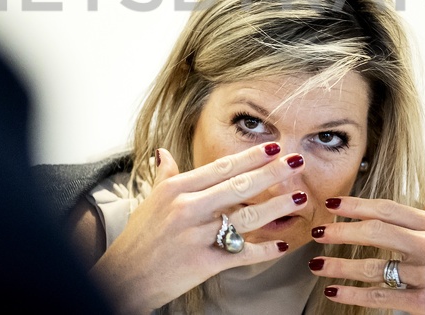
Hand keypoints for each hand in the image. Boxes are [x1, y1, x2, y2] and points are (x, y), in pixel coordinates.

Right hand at [90, 143, 309, 314]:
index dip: (249, 157)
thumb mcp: (149, 201)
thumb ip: (164, 176)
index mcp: (175, 190)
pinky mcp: (204, 263)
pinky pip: (242, 254)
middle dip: (271, 173)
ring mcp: (196, 236)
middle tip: (296, 161)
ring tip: (300, 198)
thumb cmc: (138, 238)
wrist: (125, 277)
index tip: (273, 146)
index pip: (220, 168)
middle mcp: (186, 208)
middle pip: (238, 187)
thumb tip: (164, 152)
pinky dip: (265, 250)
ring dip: (276, 207)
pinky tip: (284, 244)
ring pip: (246, 218)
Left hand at [310, 197, 424, 313]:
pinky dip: (353, 294)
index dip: (356, 205)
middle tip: (317, 231)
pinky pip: (381, 296)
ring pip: (372, 266)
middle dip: (341, 231)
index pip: (388, 208)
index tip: (332, 204)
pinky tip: (335, 291)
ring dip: (339, 265)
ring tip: (317, 264)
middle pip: (376, 231)